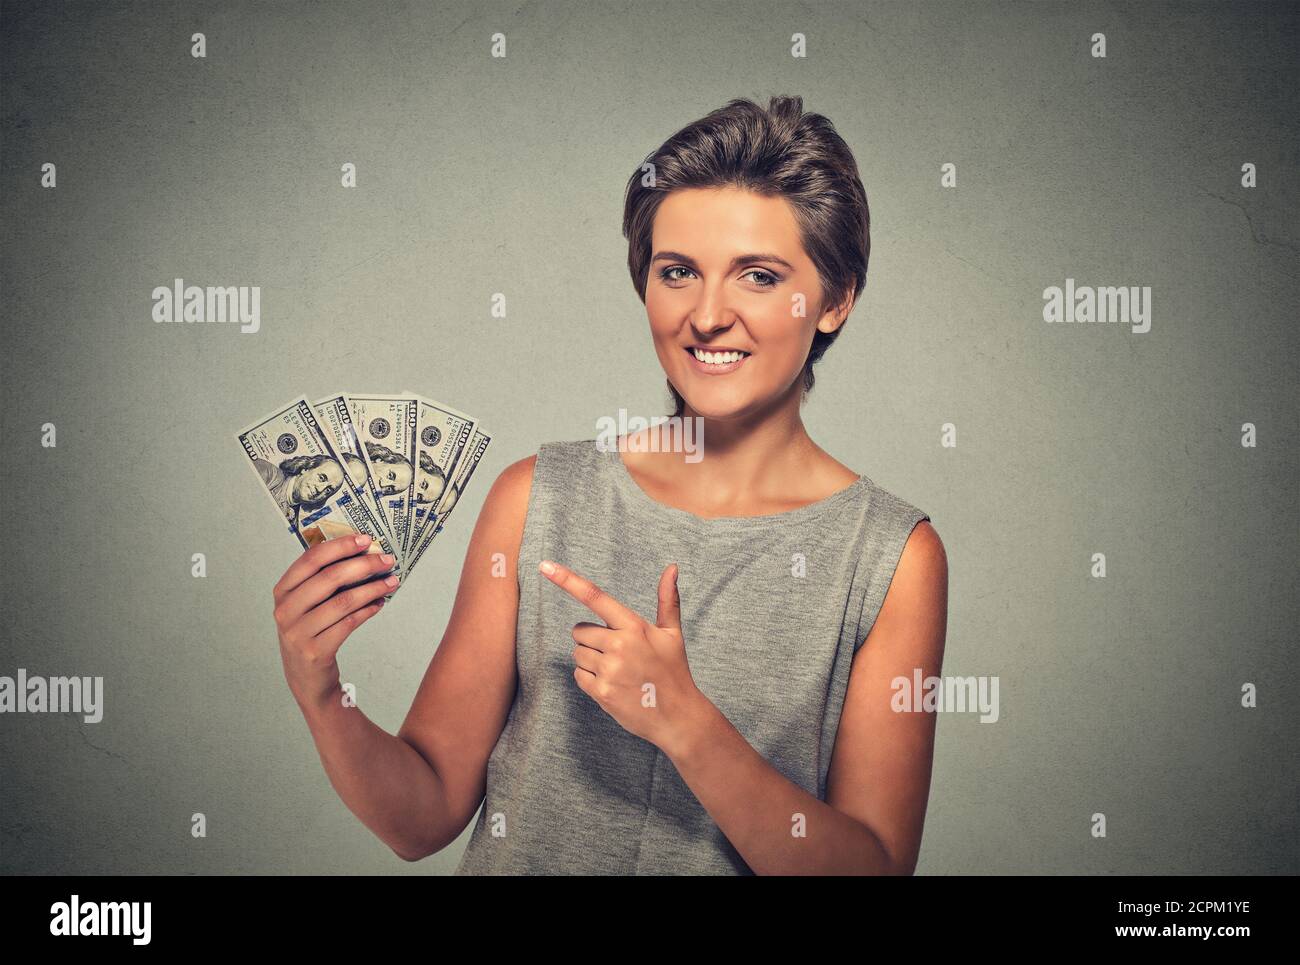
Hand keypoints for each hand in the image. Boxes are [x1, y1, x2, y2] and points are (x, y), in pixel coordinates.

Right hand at [271, 534, 398, 714]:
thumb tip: (363, 553)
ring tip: (391, 582)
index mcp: (283, 591)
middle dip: (364, 565)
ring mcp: (298, 632)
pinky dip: (368, 610)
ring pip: (343, 601)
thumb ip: (324, 581)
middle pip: (330, 578)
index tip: (366, 539)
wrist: (306, 679)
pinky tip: (380, 603)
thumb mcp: (307, 605)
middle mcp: (286, 610)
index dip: (340, 546)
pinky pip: (349, 623)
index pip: (310, 559)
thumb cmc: (311, 632)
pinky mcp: (315, 651)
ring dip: (372, 588)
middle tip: (387, 560)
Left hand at [538, 558, 705, 751]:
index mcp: (634, 626)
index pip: (595, 596)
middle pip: (579, 630)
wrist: (678, 716)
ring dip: (591, 660)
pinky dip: (590, 679)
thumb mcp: (672, 633)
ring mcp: (608, 670)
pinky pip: (578, 675)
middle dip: (591, 638)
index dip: (567, 580)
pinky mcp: (601, 692)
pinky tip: (612, 684)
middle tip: (616, 652)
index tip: (545, 566)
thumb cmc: (673, 671)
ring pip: (578, 653)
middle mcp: (618, 645)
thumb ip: (667, 599)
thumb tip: (672, 567)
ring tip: (618, 670)